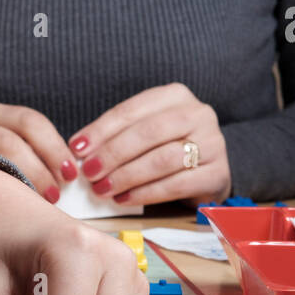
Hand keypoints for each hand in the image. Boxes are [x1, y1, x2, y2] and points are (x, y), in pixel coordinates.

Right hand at [0, 102, 77, 204]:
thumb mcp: (13, 162)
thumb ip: (38, 163)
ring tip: (35, 203)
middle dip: (38, 168)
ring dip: (20, 180)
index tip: (71, 175)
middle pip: (10, 139)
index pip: (31, 123)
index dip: (54, 148)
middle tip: (56, 195)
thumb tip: (71, 179)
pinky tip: (6, 208)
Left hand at [68, 83, 230, 206]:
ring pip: (162, 159)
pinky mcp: (217, 174)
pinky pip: (176, 185)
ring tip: (103, 189)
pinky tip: (124, 199)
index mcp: (175, 96)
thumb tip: (79, 151)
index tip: (77, 148)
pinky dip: (145, 194)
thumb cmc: (166, 149)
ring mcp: (213, 143)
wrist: (207, 172)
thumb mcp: (143, 133)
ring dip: (127, 176)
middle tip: (89, 173)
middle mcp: (198, 114)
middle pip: (148, 133)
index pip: (132, 110)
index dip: (101, 130)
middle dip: (113, 154)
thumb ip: (116, 136)